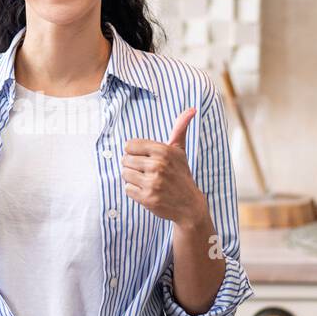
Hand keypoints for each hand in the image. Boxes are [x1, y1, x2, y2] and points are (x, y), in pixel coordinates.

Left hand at [122, 108, 207, 228]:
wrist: (189, 205)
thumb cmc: (180, 175)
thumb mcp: (180, 151)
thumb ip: (180, 129)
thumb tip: (191, 109)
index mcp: (164, 151)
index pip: (130, 145)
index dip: (135, 152)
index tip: (145, 158)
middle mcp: (158, 165)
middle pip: (125, 160)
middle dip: (134, 166)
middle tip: (147, 172)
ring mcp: (153, 183)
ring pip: (125, 174)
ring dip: (133, 179)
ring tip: (147, 181)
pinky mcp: (147, 198)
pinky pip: (127, 189)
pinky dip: (134, 191)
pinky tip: (147, 191)